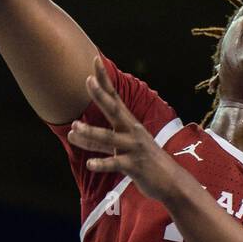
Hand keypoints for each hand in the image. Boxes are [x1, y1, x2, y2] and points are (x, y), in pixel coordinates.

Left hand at [68, 57, 184, 202]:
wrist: (170, 181)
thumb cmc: (143, 161)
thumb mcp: (123, 144)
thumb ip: (98, 138)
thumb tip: (72, 132)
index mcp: (128, 123)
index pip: (114, 97)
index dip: (104, 80)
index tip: (94, 60)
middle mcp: (131, 131)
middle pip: (114, 110)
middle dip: (100, 96)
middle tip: (88, 81)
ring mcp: (133, 148)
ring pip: (109, 139)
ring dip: (91, 133)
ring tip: (75, 128)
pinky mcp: (134, 166)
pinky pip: (115, 164)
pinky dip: (102, 163)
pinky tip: (89, 164)